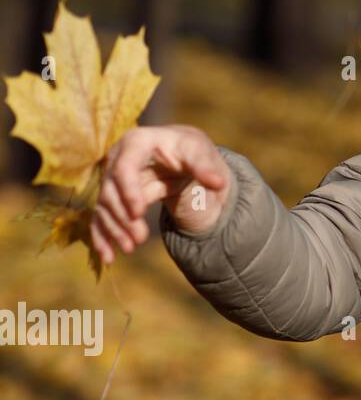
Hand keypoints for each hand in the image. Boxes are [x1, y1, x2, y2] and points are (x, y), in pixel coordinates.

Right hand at [92, 125, 231, 265]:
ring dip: (114, 230)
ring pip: (105, 208)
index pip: (124, 168)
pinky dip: (102, 237)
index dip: (128, 191)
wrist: (181, 154)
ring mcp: (112, 179)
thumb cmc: (189, 149)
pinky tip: (108, 257)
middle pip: (110, 191)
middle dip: (122, 217)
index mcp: (136, 142)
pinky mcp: (113, 197)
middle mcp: (117, 159)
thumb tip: (219, 183)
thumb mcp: (200, 152)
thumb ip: (206, 167)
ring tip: (131, 249)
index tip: (138, 213)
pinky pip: (102, 218)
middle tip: (140, 238)